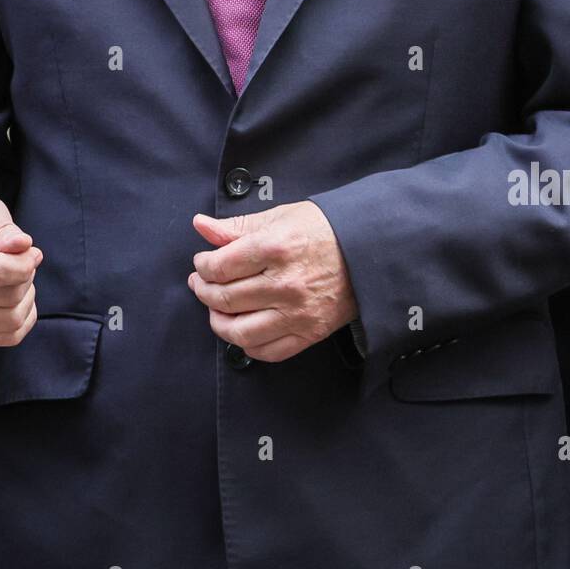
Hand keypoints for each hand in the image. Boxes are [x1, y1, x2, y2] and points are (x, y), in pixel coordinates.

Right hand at [0, 190, 41, 345]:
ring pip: (12, 318)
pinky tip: (16, 297)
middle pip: (9, 296)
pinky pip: (8, 336)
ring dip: (25, 296)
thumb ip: (4, 228)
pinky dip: (23, 318)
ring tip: (14, 275)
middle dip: (26, 274)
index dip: (22, 265)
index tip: (31, 251)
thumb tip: (23, 246)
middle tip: (19, 257)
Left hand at [187, 200, 357, 361]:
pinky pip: (268, 351)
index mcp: (276, 247)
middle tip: (202, 283)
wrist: (368, 250)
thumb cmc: (323, 230)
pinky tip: (243, 328)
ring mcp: (298, 312)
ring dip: (219, 322)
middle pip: (225, 299)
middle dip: (204, 291)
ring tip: (217, 308)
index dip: (203, 265)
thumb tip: (201, 226)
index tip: (203, 262)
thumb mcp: (279, 217)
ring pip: (240, 332)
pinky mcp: (310, 333)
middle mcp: (285, 283)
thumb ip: (237, 226)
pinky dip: (247, 345)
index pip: (220, 266)